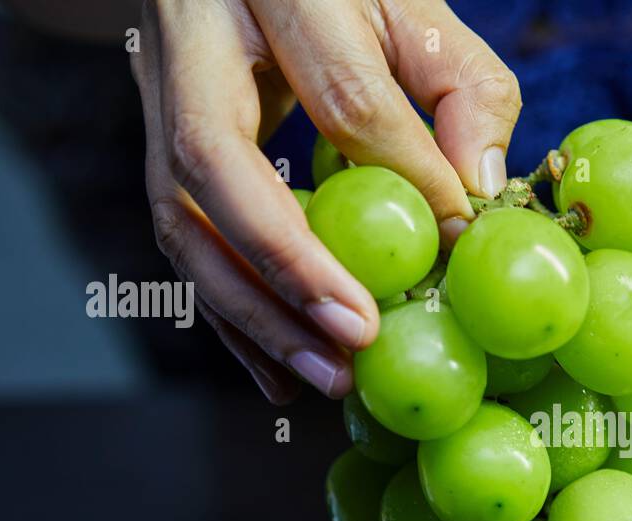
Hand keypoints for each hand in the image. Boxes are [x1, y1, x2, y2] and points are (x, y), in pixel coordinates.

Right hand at [130, 0, 520, 401]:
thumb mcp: (411, 9)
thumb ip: (461, 87)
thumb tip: (476, 195)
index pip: (343, 94)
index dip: (402, 174)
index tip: (450, 242)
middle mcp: (192, 39)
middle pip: (215, 163)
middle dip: (288, 267)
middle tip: (356, 340)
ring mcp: (158, 94)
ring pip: (181, 217)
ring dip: (253, 313)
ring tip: (325, 373)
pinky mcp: (155, 147)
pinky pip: (182, 243)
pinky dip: (232, 315)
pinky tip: (279, 370)